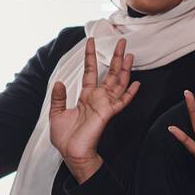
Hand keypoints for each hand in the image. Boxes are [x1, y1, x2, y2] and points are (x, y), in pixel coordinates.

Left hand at [48, 37, 140, 181]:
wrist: (72, 153)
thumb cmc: (66, 137)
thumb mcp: (56, 113)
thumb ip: (59, 97)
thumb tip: (59, 82)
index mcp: (86, 97)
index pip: (91, 72)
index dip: (91, 56)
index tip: (91, 41)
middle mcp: (98, 98)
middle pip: (111, 74)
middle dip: (116, 57)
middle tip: (122, 42)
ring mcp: (104, 105)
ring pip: (118, 82)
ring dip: (124, 68)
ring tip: (130, 54)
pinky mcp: (108, 112)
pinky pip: (122, 100)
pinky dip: (130, 92)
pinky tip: (137, 82)